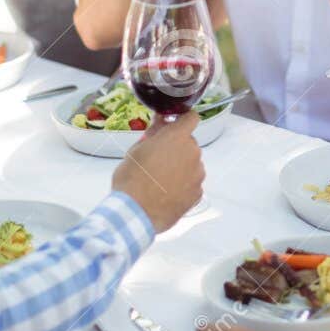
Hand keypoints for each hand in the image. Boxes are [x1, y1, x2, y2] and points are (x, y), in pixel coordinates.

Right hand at [111, 113, 204, 231]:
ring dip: (181, 167)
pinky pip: (192, 183)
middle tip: (157, 159)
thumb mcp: (136, 150)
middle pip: (189, 143)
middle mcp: (193, 153)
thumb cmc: (132, 178)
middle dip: (176, 148)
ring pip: (192, 164)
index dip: (183, 120)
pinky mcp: (198, 193)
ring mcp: (198, 174)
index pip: (191, 117)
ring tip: (160, 181)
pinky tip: (167, 193)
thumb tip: (161, 122)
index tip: (174, 126)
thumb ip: (153, 133)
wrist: (136, 212)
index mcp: (177, 137)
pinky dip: (183, 185)